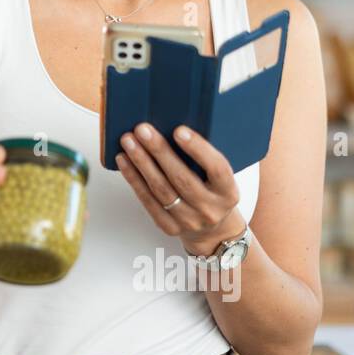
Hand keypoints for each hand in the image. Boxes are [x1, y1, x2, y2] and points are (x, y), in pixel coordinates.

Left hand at [114, 122, 243, 254]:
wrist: (211, 229)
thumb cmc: (211, 191)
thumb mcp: (217, 177)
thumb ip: (203, 157)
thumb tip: (172, 124)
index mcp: (228, 192)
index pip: (217, 169)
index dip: (198, 149)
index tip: (179, 130)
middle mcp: (211, 209)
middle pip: (182, 178)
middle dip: (159, 151)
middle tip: (142, 130)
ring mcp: (189, 221)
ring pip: (161, 189)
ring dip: (141, 162)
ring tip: (128, 142)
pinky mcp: (169, 227)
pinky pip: (147, 201)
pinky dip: (134, 178)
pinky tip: (124, 161)